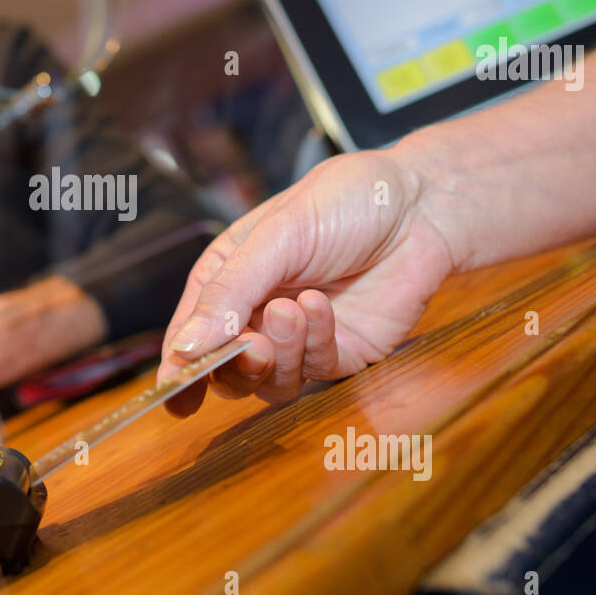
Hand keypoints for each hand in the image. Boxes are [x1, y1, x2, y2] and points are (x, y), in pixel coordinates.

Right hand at [158, 148, 458, 415]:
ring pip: (268, 381)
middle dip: (234, 365)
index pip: (191, 332)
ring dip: (278, 354)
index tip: (173, 392)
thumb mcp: (276, 235)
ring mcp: (299, 338)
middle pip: (226, 369)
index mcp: (228, 277)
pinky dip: (315, 342)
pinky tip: (323, 305)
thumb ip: (231, 292)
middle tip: (252, 345)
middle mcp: (258, 313)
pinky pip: (315, 371)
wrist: (423, 205)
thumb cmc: (345, 202)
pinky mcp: (341, 353)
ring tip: (293, 310)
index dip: (179, 366)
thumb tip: (185, 346)